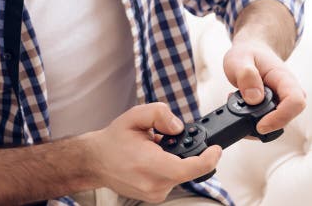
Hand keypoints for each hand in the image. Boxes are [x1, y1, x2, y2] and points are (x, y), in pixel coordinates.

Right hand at [86, 103, 221, 202]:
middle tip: (166, 141)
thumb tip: (178, 126)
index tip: (216, 149)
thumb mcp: (133, 116)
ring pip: (180, 175)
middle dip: (184, 153)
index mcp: (149, 164)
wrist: (95, 161)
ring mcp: (154, 193)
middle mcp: (153, 184)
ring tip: (155, 150)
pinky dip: (168, 169)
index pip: (189, 168)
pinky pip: (172, 181)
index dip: (208, 159)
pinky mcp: (154, 196)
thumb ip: (159, 114)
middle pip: (186, 169)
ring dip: (174, 161)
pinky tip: (152, 160)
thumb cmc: (113, 140)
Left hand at [223, 36, 305, 133]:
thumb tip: (253, 98)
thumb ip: (246, 76)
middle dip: (263, 121)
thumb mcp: (239, 60)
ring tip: (235, 102)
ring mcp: (281, 101)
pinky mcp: (273, 107)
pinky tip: (238, 104)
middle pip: (286, 117)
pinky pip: (266, 119)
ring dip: (253, 120)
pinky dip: (250, 117)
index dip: (280, 117)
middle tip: (238, 112)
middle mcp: (288, 92)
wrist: (250, 51)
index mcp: (285, 79)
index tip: (260, 125)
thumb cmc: (248, 54)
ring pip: (275, 121)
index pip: (295, 102)